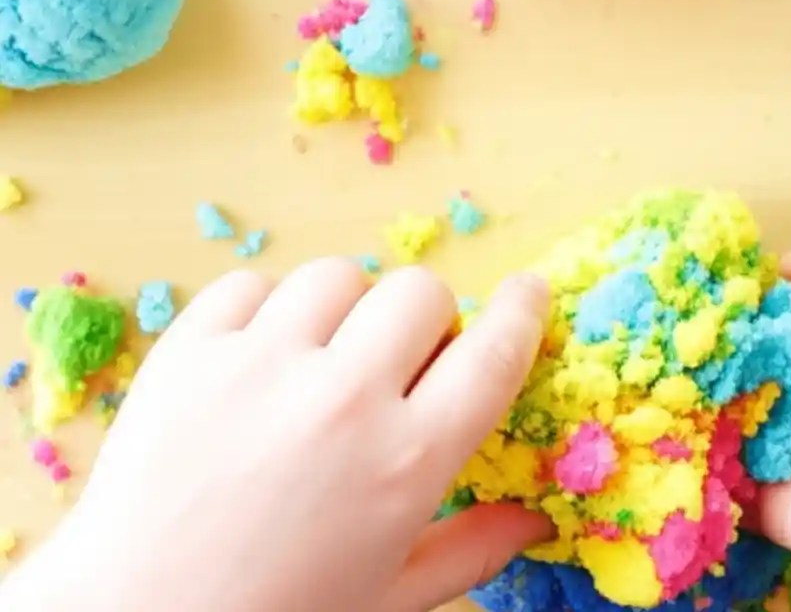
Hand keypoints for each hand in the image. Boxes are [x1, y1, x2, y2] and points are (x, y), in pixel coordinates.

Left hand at [0, 259, 551, 611]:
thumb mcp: (389, 595)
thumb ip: (472, 550)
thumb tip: (538, 520)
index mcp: (405, 463)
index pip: (492, 353)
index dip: (522, 312)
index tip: (528, 293)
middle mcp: (342, 399)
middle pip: (420, 293)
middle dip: (428, 321)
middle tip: (401, 363)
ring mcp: (260, 366)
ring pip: (339, 275)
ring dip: (347, 309)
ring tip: (324, 359)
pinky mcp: (189, 350)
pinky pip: (252, 284)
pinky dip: (268, 310)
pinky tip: (262, 359)